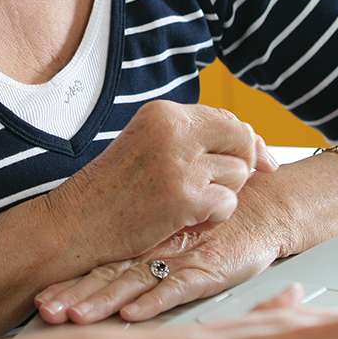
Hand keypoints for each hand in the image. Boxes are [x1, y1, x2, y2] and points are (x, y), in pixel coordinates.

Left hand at [35, 195, 281, 323]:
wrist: (264, 209)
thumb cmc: (214, 222)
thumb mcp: (172, 233)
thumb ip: (140, 249)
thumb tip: (97, 278)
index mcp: (142, 242)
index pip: (97, 263)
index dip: (67, 281)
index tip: (36, 298)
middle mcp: (154, 250)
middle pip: (106, 274)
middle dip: (73, 295)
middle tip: (43, 311)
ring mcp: (180, 260)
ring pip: (133, 282)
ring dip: (102, 301)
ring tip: (74, 317)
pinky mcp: (208, 269)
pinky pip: (176, 287)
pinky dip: (153, 301)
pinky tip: (131, 314)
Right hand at [42, 100, 276, 268]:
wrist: (75, 225)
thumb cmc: (112, 192)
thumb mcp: (147, 148)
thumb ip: (191, 140)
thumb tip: (253, 145)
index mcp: (163, 113)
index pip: (226, 118)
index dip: (248, 141)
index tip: (262, 162)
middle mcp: (173, 131)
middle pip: (241, 140)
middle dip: (243, 166)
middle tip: (219, 189)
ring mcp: (180, 164)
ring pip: (239, 174)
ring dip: (223, 195)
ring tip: (188, 206)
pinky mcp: (185, 199)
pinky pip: (228, 203)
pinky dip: (215, 217)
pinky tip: (187, 221)